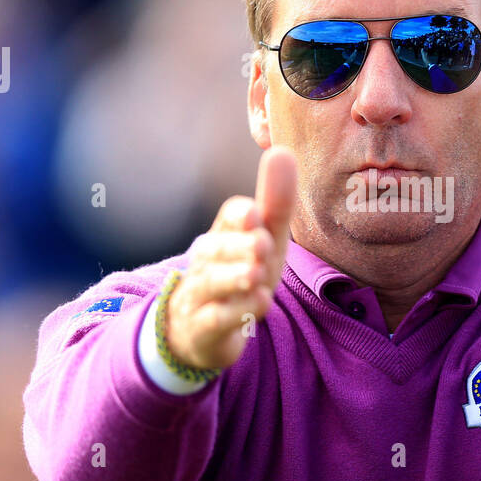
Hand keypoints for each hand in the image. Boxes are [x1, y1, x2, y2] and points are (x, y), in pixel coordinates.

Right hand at [165, 146, 296, 370]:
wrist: (198, 329)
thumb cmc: (237, 274)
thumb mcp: (263, 240)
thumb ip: (275, 203)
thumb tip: (282, 151)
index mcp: (225, 234)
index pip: (228, 217)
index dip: (238, 216)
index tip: (252, 214)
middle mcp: (207, 260)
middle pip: (217, 248)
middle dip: (238, 246)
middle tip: (261, 244)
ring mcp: (201, 294)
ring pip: (213, 282)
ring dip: (235, 277)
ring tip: (258, 274)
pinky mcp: (202, 327)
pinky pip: (215, 319)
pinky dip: (236, 312)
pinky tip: (259, 304)